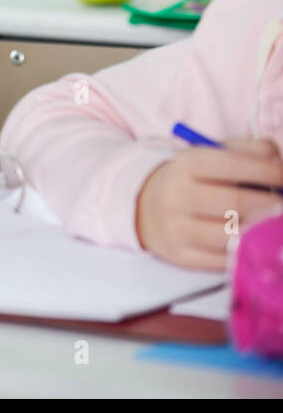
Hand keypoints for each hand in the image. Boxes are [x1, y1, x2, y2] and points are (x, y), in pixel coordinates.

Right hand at [136, 138, 282, 269]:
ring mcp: (175, 228)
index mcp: (186, 164)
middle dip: (271, 206)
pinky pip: (222, 261)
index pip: (233, 166)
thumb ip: (250, 151)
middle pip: (235, 203)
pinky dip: (245, 253)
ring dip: (260, 232)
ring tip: (272, 225)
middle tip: (282, 206)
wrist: (144, 207)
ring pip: (230, 236)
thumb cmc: (192, 179)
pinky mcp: (180, 256)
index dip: (268, 172)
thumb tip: (278, 163)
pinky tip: (253, 242)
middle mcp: (176, 195)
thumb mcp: (212, 155)